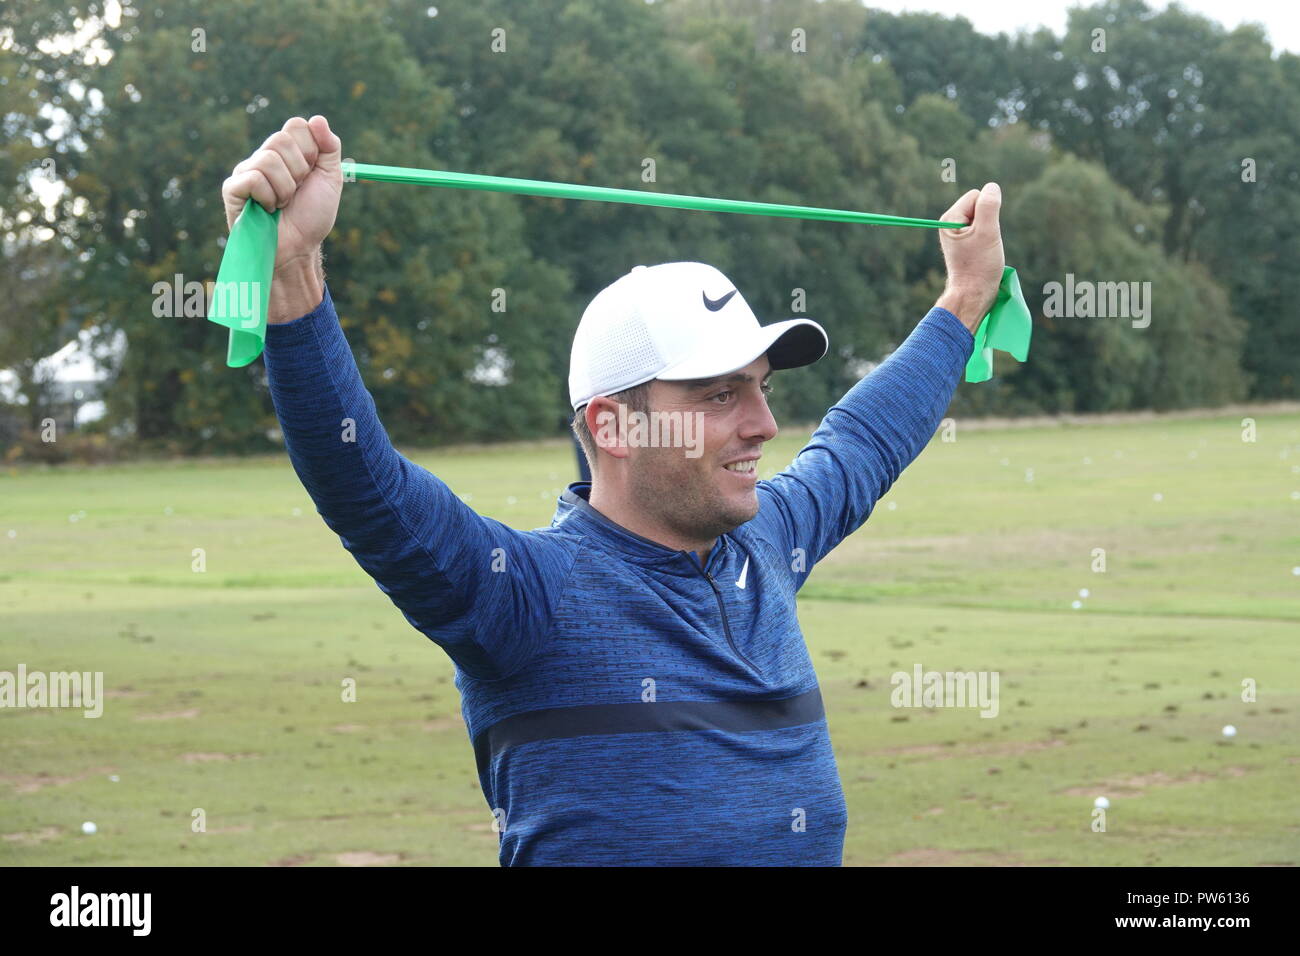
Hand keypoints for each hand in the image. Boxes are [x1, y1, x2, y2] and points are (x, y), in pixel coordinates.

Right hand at [221, 116, 341, 321]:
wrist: (298, 248)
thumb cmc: (312, 217)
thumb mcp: (331, 179)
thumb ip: (329, 147)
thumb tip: (317, 119)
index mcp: (287, 152)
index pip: (296, 125)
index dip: (311, 151)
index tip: (311, 174)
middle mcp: (264, 157)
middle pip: (281, 139)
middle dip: (299, 171)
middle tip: (296, 192)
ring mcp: (246, 170)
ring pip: (269, 160)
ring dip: (286, 189)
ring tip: (282, 204)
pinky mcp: (232, 188)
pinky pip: (254, 178)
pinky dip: (269, 197)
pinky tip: (267, 209)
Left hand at [936, 182, 1004, 331]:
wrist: (973, 295)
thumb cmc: (980, 266)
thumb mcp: (987, 233)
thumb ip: (989, 207)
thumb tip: (992, 187)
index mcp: (949, 219)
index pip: (976, 195)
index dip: (988, 211)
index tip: (983, 234)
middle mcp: (950, 224)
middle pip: (980, 205)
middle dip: (989, 220)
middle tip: (984, 244)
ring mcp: (958, 234)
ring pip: (984, 218)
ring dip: (990, 231)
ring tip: (984, 250)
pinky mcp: (966, 244)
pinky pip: (984, 230)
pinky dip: (989, 238)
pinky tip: (985, 253)